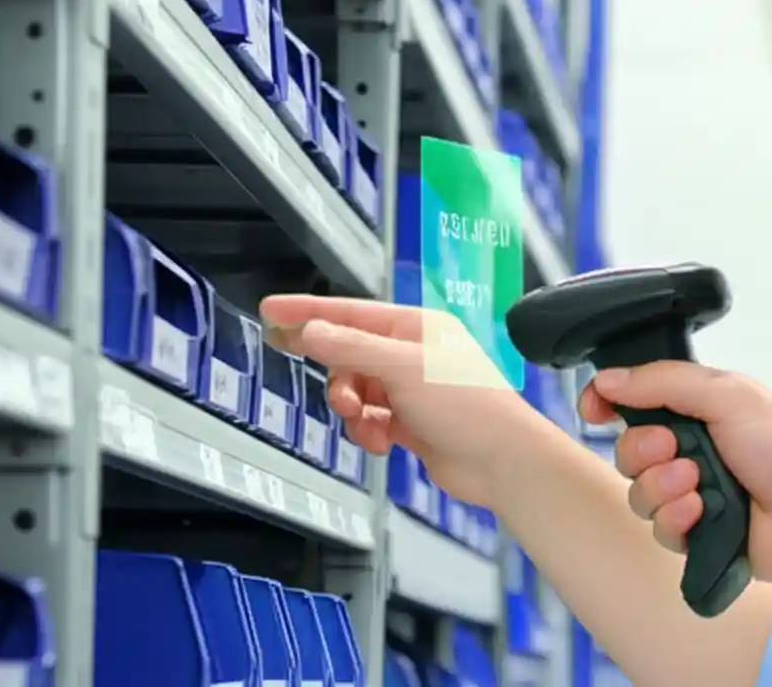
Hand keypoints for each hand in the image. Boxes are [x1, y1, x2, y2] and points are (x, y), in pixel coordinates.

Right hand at [259, 295, 546, 508]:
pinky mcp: (412, 423)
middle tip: (342, 400)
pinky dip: (370, 431)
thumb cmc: (467, 405)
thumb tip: (309, 330)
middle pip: (348, 356)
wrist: (502, 460)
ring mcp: (412, 389)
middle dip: (339, 379)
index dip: (307, 312)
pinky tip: (384, 442)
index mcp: (415, 327)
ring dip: (355, 411)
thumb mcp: (402, 368)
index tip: (270, 311)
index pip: (349, 313)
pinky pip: (371, 419)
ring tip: (369, 425)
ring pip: (357, 392)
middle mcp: (412, 354)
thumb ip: (351, 349)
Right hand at [582, 362, 771, 587]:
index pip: (634, 399)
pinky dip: (676, 518)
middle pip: (627, 448)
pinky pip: (657, 527)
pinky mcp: (693, 533)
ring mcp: (690, 492)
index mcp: (698, 408)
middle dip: (642, 449)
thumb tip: (606, 379)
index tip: (593, 409)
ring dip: (662, 486)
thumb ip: (662, 382)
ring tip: (698, 485)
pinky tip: (702, 514)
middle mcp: (689, 448)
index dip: (606, 402)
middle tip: (675, 448)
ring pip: (638, 490)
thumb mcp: (727, 395)